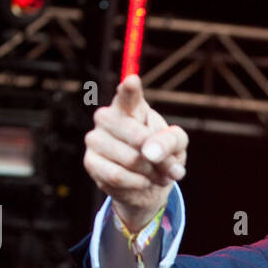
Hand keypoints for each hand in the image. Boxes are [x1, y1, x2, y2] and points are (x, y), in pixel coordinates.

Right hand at [83, 74, 187, 232]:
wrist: (147, 186)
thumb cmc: (162, 156)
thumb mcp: (177, 145)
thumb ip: (170, 142)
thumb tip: (151, 153)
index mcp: (130, 106)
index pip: (128, 96)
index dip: (130, 90)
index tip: (133, 82)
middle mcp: (107, 117)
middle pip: (138, 137)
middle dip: (160, 159)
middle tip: (172, 169)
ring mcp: (95, 138)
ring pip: (130, 160)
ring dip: (151, 173)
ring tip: (159, 176)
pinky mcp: (90, 162)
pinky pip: (118, 176)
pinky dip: (137, 183)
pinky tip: (143, 182)